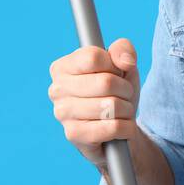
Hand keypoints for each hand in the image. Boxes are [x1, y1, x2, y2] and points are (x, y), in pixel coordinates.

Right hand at [48, 37, 142, 169]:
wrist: (118, 131)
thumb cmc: (116, 92)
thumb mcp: (123, 65)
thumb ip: (123, 50)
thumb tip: (125, 61)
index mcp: (63, 67)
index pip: (93, 57)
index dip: (114, 65)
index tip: (116, 73)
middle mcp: (57, 89)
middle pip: (106, 82)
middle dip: (125, 90)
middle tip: (123, 95)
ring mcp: (62, 113)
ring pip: (111, 106)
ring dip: (126, 109)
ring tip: (121, 111)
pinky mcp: (73, 134)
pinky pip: (112, 127)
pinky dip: (126, 127)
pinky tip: (122, 127)